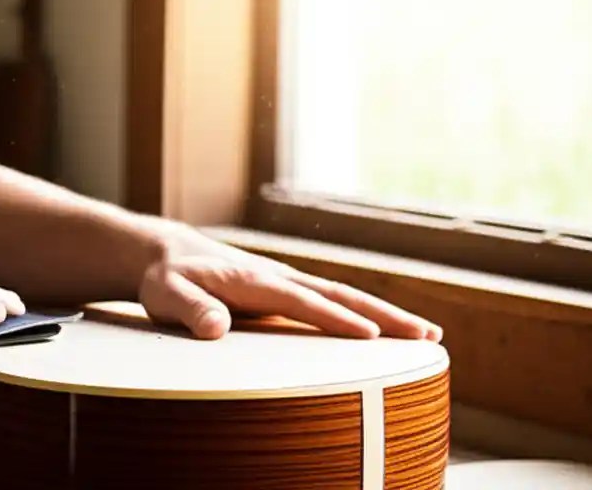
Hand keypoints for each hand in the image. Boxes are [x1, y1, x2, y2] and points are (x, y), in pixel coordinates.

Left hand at [137, 224, 442, 341]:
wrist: (163, 253)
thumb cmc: (164, 278)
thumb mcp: (166, 294)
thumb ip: (190, 310)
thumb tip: (214, 327)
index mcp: (254, 281)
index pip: (303, 301)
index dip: (336, 319)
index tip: (371, 337)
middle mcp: (277, 277)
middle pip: (339, 295)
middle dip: (384, 316)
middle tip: (428, 336)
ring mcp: (283, 282)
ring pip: (341, 296)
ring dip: (383, 315)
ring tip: (427, 336)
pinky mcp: (283, 292)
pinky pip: (329, 302)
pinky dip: (361, 314)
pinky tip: (383, 333)